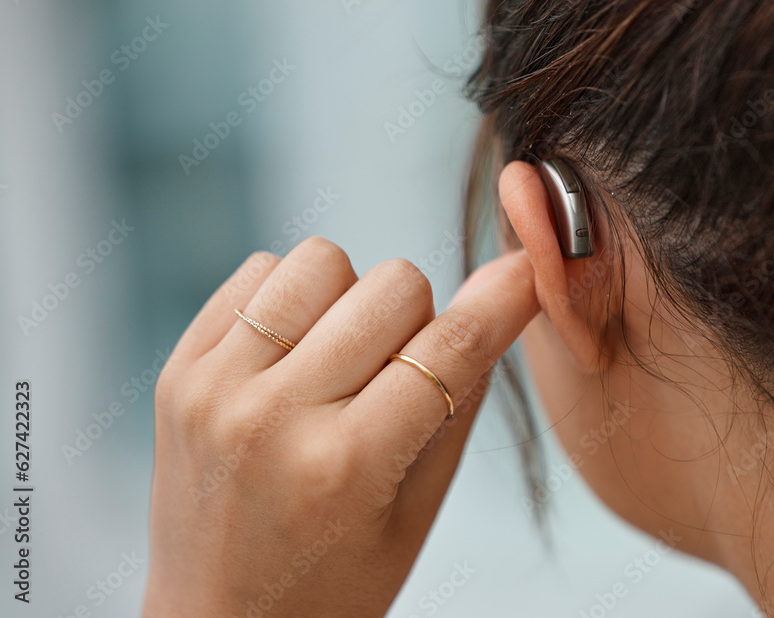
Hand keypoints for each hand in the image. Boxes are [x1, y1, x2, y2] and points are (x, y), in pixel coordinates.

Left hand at [142, 237, 537, 616]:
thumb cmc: (332, 583)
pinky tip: (291, 356)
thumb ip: (461, 400)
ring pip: (321, 260)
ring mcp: (214, 388)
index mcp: (346, 467)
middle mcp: (272, 418)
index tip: (525, 273)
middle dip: (415, 320)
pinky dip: (290, 300)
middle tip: (393, 375)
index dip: (502, 301)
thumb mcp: (419, 512)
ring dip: (349, 300)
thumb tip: (502, 298)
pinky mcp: (178, 371)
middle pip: (393, 285)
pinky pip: (258, 273)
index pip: (449, 348)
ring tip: (335, 360)